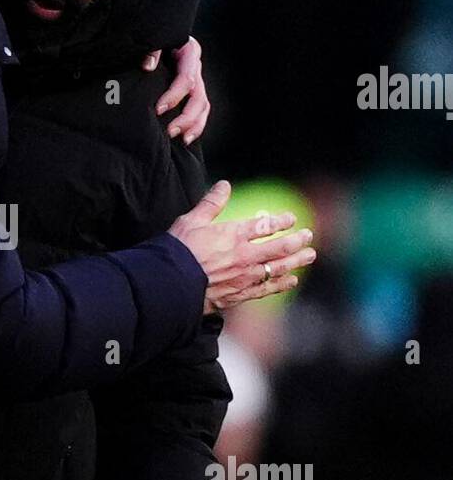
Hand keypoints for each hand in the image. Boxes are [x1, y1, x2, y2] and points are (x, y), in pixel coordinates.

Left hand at [144, 36, 210, 143]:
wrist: (157, 32)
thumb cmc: (153, 36)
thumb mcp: (154, 38)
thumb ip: (152, 49)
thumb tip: (148, 66)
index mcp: (189, 51)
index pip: (186, 79)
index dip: (174, 96)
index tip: (158, 110)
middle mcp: (195, 67)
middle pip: (198, 96)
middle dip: (186, 117)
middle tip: (170, 131)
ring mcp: (196, 79)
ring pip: (203, 106)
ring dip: (194, 125)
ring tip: (183, 140)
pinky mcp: (192, 89)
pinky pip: (200, 110)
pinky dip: (195, 125)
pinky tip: (186, 138)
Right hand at [168, 180, 315, 312]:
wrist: (170, 284)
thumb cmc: (178, 251)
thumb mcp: (191, 221)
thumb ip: (211, 203)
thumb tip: (224, 185)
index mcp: (233, 235)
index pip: (265, 225)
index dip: (281, 221)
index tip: (291, 219)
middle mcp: (244, 256)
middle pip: (279, 248)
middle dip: (297, 241)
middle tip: (308, 236)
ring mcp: (244, 277)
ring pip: (278, 268)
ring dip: (296, 261)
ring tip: (309, 256)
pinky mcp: (240, 294)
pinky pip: (267, 289)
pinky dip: (281, 284)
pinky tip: (291, 281)